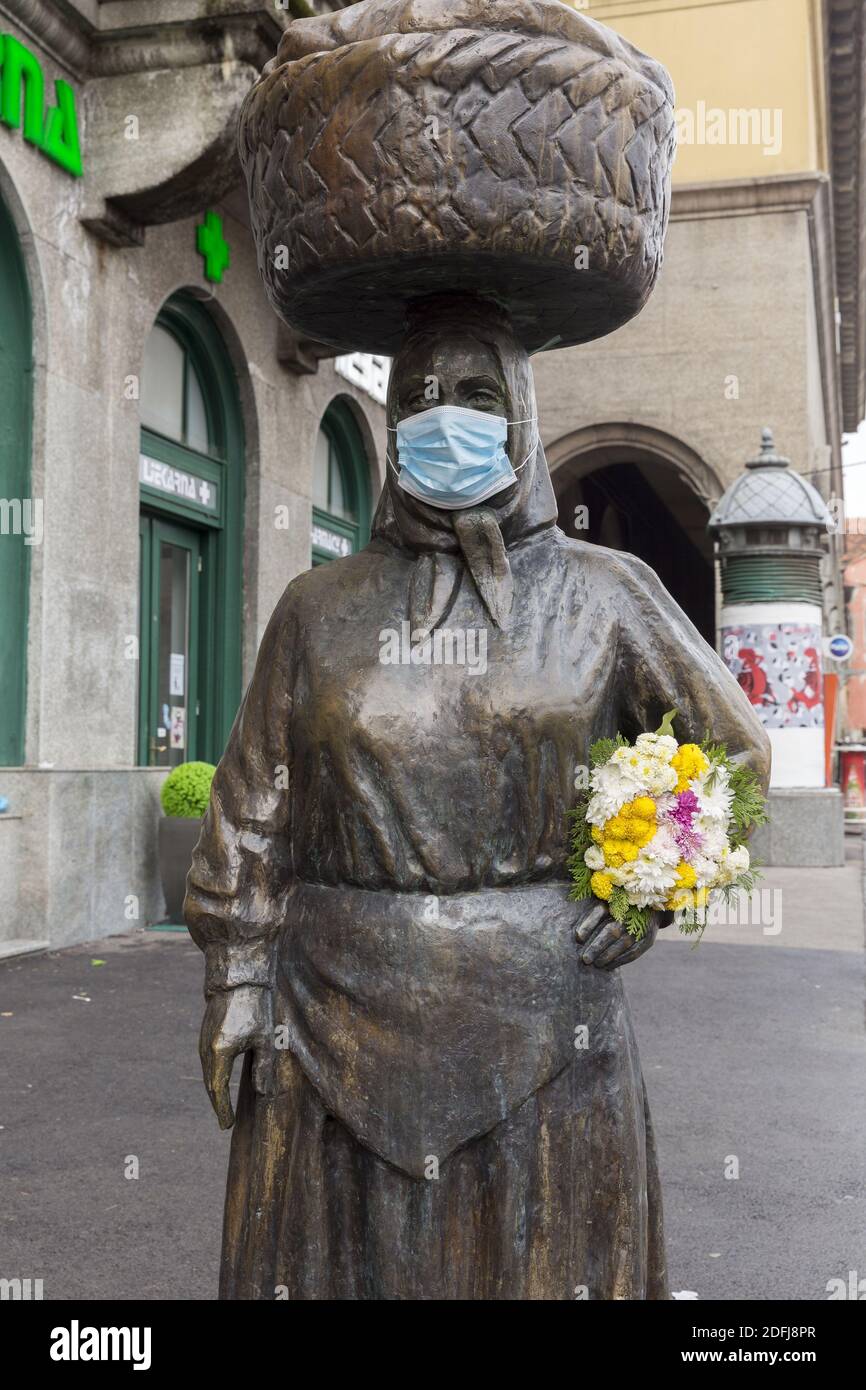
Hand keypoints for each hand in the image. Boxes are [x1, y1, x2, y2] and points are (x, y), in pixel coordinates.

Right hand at [199, 984, 274, 1128]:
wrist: (237, 978)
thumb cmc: (255, 1005)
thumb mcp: (265, 1038)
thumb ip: (264, 1068)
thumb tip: (263, 1093)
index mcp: (220, 1053)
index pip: (218, 1090)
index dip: (223, 1110)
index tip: (227, 1125)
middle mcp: (206, 1049)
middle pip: (210, 1084)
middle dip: (218, 1104)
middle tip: (225, 1122)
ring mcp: (203, 1040)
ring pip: (207, 1072)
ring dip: (214, 1090)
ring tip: (223, 1105)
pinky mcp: (205, 1033)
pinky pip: (207, 1061)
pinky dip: (213, 1075)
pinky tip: (221, 1079)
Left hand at [575, 902, 665, 969]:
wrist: (650, 909)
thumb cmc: (619, 909)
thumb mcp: (606, 905)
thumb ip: (592, 917)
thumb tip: (578, 937)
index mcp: (616, 901)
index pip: (599, 911)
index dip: (588, 924)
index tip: (578, 938)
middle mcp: (629, 913)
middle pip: (611, 930)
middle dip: (597, 946)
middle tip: (585, 959)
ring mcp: (640, 927)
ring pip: (622, 944)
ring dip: (608, 956)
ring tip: (596, 964)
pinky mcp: (647, 939)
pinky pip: (633, 953)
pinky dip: (620, 961)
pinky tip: (608, 966)